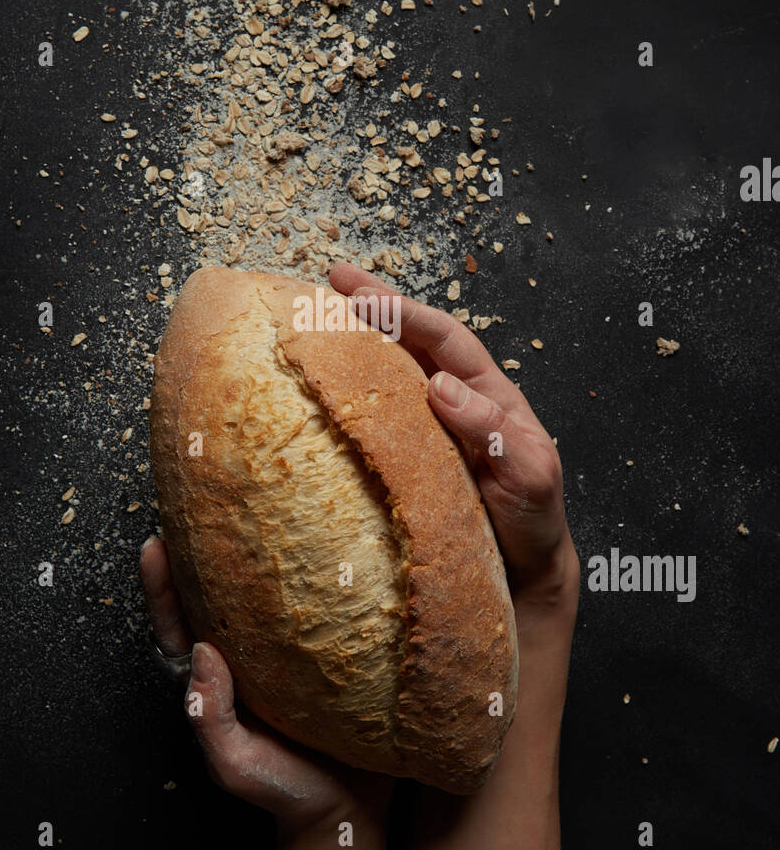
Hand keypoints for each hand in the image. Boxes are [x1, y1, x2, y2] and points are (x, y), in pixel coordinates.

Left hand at [140, 535, 393, 831]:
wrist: (350, 813)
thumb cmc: (285, 792)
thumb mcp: (235, 765)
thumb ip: (212, 719)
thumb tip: (202, 654)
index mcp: (216, 680)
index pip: (178, 626)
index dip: (162, 586)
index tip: (155, 544)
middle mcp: (247, 658)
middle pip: (216, 597)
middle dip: (205, 552)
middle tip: (203, 505)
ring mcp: (287, 653)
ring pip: (263, 597)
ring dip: (256, 557)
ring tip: (255, 512)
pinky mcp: (329, 652)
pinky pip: (315, 610)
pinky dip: (312, 580)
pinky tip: (319, 550)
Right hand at [328, 263, 579, 634]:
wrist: (525, 571)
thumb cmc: (533, 519)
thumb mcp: (528, 475)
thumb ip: (492, 432)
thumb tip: (439, 386)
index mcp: (487, 393)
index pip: (443, 340)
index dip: (403, 313)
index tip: (361, 296)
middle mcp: (455, 401)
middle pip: (411, 341)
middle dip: (374, 306)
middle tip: (331, 277)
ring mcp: (429, 429)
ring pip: (390, 374)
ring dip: (356, 344)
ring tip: (316, 318)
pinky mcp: (406, 459)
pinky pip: (376, 420)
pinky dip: (348, 397)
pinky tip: (319, 392)